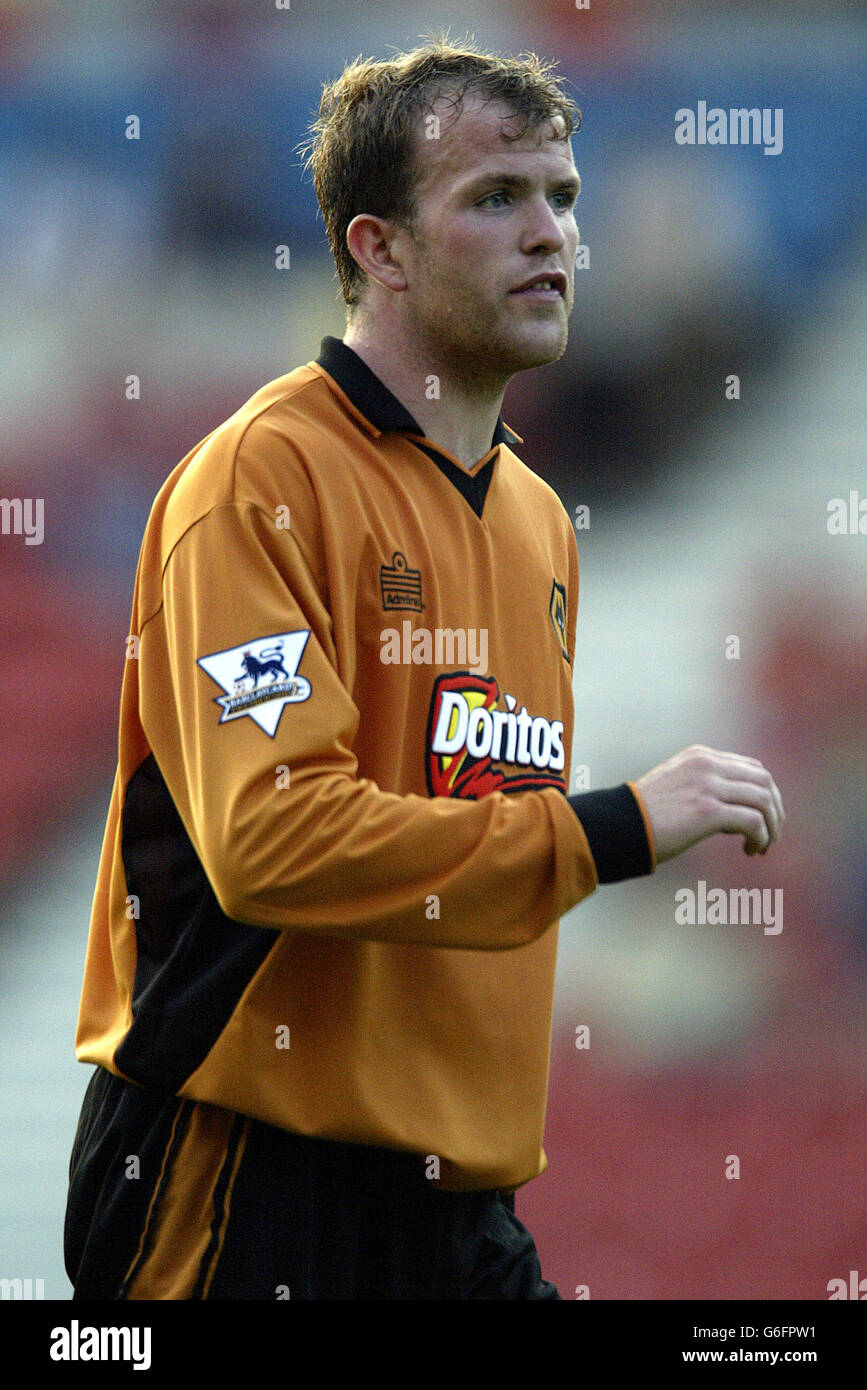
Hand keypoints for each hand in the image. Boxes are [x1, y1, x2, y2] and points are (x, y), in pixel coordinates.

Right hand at [633, 744, 784, 864]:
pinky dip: (760, 838)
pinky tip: (751, 850)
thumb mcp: (675, 787)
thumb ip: (701, 787)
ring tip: (763, 846)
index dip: (765, 794)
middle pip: (764, 781)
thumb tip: (730, 812)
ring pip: (764, 800)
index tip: (763, 818)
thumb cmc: (642, 815)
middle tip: (771, 835)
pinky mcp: (709, 811)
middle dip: (775, 809)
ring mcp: (709, 786)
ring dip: (771, 826)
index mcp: (700, 756)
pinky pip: (753, 822)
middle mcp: (707, 765)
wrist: (618, 825)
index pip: (751, 767)